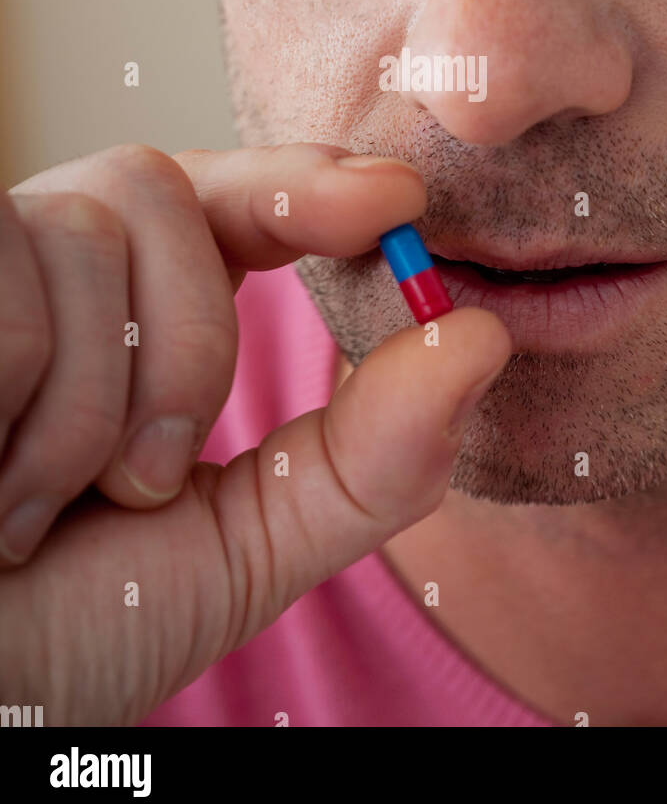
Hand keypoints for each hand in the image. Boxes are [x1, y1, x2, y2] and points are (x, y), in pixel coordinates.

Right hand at [0, 143, 509, 723]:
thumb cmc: (84, 622)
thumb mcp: (250, 542)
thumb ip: (370, 454)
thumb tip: (482, 340)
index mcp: (134, 305)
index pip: (225, 195)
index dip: (301, 180)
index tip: (395, 199)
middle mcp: (48, 266)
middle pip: (155, 185)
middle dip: (191, 341)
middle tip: (148, 477)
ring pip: (84, 230)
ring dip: (97, 406)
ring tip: (48, 505)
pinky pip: (5, 285)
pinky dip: (20, 409)